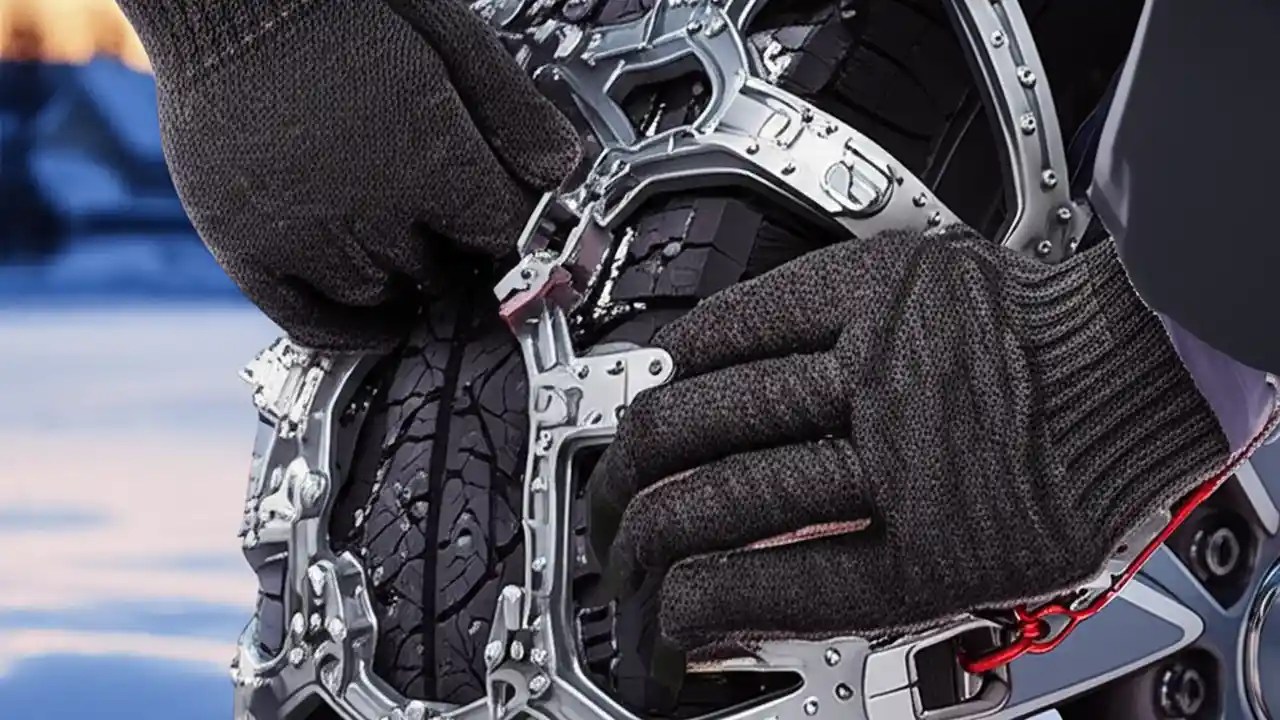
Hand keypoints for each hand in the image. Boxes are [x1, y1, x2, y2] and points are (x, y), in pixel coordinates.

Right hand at [119, 0, 579, 349]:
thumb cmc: (337, 5)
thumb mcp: (449, 36)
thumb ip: (512, 108)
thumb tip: (564, 169)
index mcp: (432, 158)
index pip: (503, 232)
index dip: (513, 226)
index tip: (508, 220)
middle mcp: (373, 210)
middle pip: (445, 269)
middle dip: (454, 246)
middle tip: (446, 219)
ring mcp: (305, 237)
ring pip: (383, 295)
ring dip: (403, 276)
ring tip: (404, 245)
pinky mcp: (247, 248)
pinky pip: (309, 322)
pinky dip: (348, 330)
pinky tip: (375, 320)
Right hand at [587, 225, 1227, 655]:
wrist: (1128, 368)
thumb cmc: (1067, 475)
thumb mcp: (979, 574)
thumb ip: (867, 587)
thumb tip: (757, 598)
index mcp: (931, 554)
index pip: (755, 595)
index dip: (680, 615)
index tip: (653, 622)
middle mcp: (896, 455)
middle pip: (715, 500)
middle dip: (637, 532)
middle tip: (615, 543)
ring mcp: (878, 362)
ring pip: (709, 409)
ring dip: (642, 449)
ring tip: (619, 469)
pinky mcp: (872, 288)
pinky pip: (744, 316)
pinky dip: (687, 352)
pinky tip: (663, 375)